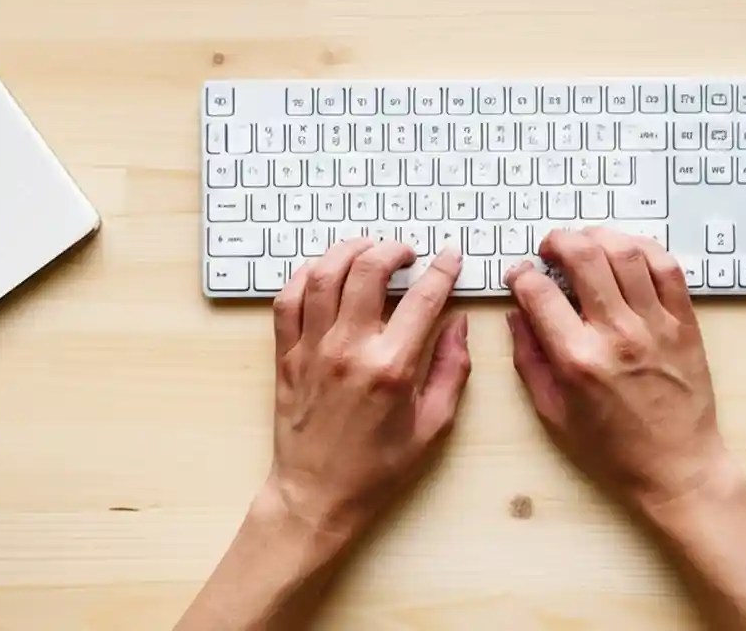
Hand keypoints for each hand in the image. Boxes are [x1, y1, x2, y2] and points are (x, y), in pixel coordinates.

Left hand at [177, 241, 468, 629]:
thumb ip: (451, 370)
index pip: (422, 298)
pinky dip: (304, 275)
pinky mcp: (285, 356)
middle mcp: (348, 350)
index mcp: (391, 368)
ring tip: (367, 248)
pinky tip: (323, 272)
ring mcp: (311, 349)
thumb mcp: (432, 426)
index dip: (442, 270)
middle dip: (392, 249)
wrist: (315, 496)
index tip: (451, 257)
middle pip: (367, 270)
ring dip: (348, 250)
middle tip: (407, 251)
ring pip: (323, 274)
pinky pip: (287, 299)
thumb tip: (459, 325)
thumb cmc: (376, 469)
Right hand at [505, 228, 720, 513]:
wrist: (677, 467)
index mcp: (578, 359)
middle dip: (558, 240)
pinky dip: (643, 248)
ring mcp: (656, 325)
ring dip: (598, 236)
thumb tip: (516, 315)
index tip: (519, 275)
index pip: (539, 292)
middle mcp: (617, 334)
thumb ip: (529, 359)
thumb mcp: (553, 412)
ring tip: (586, 244)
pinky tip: (626, 252)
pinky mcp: (685, 323)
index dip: (521, 275)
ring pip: (626, 251)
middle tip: (550, 248)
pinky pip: (667, 267)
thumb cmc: (613, 449)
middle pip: (584, 256)